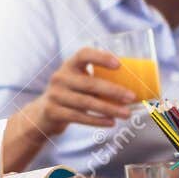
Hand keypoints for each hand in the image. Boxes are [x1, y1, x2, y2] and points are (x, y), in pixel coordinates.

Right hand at [21, 46, 137, 137]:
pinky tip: (111, 122)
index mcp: (69, 65)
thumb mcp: (79, 82)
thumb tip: (135, 87)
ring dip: (109, 109)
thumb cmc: (72, 95)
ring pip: (86, 103)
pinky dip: (97, 121)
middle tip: (131, 97)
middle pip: (89, 83)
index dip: (101, 57)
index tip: (119, 65)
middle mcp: (60, 77)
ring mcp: (55, 95)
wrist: (43, 113)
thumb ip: (98, 81)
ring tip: (126, 114)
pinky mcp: (53, 111)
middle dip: (113, 91)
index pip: (83, 54)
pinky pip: (79, 117)